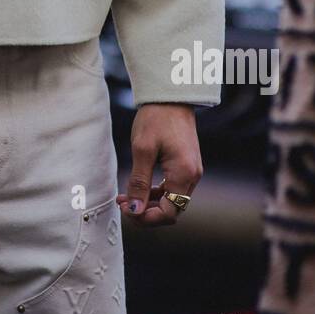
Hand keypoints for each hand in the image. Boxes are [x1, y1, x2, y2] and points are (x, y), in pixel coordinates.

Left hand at [117, 103, 202, 226]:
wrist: (170, 95)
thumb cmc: (156, 119)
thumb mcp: (142, 150)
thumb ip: (138, 183)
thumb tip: (134, 210)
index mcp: (184, 174)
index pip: (169, 213)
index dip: (147, 217)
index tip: (126, 209)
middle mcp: (192, 176)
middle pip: (171, 209)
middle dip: (146, 211)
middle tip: (122, 203)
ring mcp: (190, 171)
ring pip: (170, 200)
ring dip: (148, 202)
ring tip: (124, 196)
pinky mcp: (185, 165)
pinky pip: (171, 188)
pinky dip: (155, 192)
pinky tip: (137, 187)